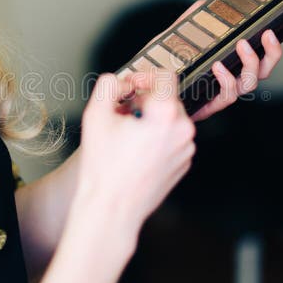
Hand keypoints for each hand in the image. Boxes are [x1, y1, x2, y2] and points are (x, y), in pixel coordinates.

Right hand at [76, 71, 195, 236]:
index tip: (132, 85)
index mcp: (166, 115)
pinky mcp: (183, 163)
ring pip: (171, 120)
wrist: (112, 207)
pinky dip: (158, 138)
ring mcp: (186, 149)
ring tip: (127, 135)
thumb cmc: (104, 167)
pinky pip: (173, 140)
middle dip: (145, 100)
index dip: (145, 75)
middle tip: (122, 112)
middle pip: (168, 98)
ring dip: (151, 119)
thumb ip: (109, 86)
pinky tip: (136, 150)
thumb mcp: (96, 114)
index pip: (166, 76)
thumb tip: (120, 81)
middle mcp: (183, 130)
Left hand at [137, 0, 282, 121]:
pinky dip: (225, 80)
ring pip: (247, 86)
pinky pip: (224, 98)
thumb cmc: (156, 67)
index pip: (258, 62)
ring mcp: (216, 96)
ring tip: (241, 45)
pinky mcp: (205, 107)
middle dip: (270, 55)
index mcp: (225, 68)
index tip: (271, 31)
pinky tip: (218, 66)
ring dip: (249, 64)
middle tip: (264, 35)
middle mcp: (225, 84)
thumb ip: (189, 23)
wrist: (135, 90)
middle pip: (261, 74)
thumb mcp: (174, 40)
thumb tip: (203, 3)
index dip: (271, 50)